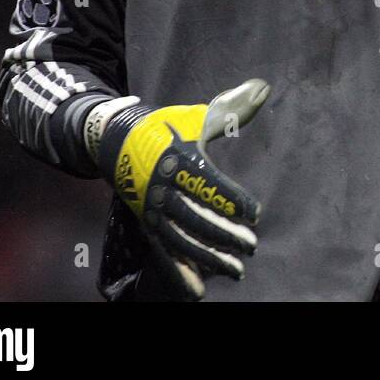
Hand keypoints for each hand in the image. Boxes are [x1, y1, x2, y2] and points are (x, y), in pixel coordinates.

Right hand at [93, 79, 269, 299]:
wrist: (116, 139)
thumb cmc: (167, 127)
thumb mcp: (198, 115)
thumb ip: (232, 107)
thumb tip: (263, 87)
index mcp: (178, 160)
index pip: (208, 183)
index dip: (232, 199)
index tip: (256, 213)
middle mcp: (162, 188)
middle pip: (195, 217)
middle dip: (224, 234)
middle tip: (251, 246)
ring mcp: (152, 209)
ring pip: (181, 239)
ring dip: (208, 258)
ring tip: (236, 271)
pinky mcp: (146, 223)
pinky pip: (162, 252)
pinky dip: (179, 273)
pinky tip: (198, 292)